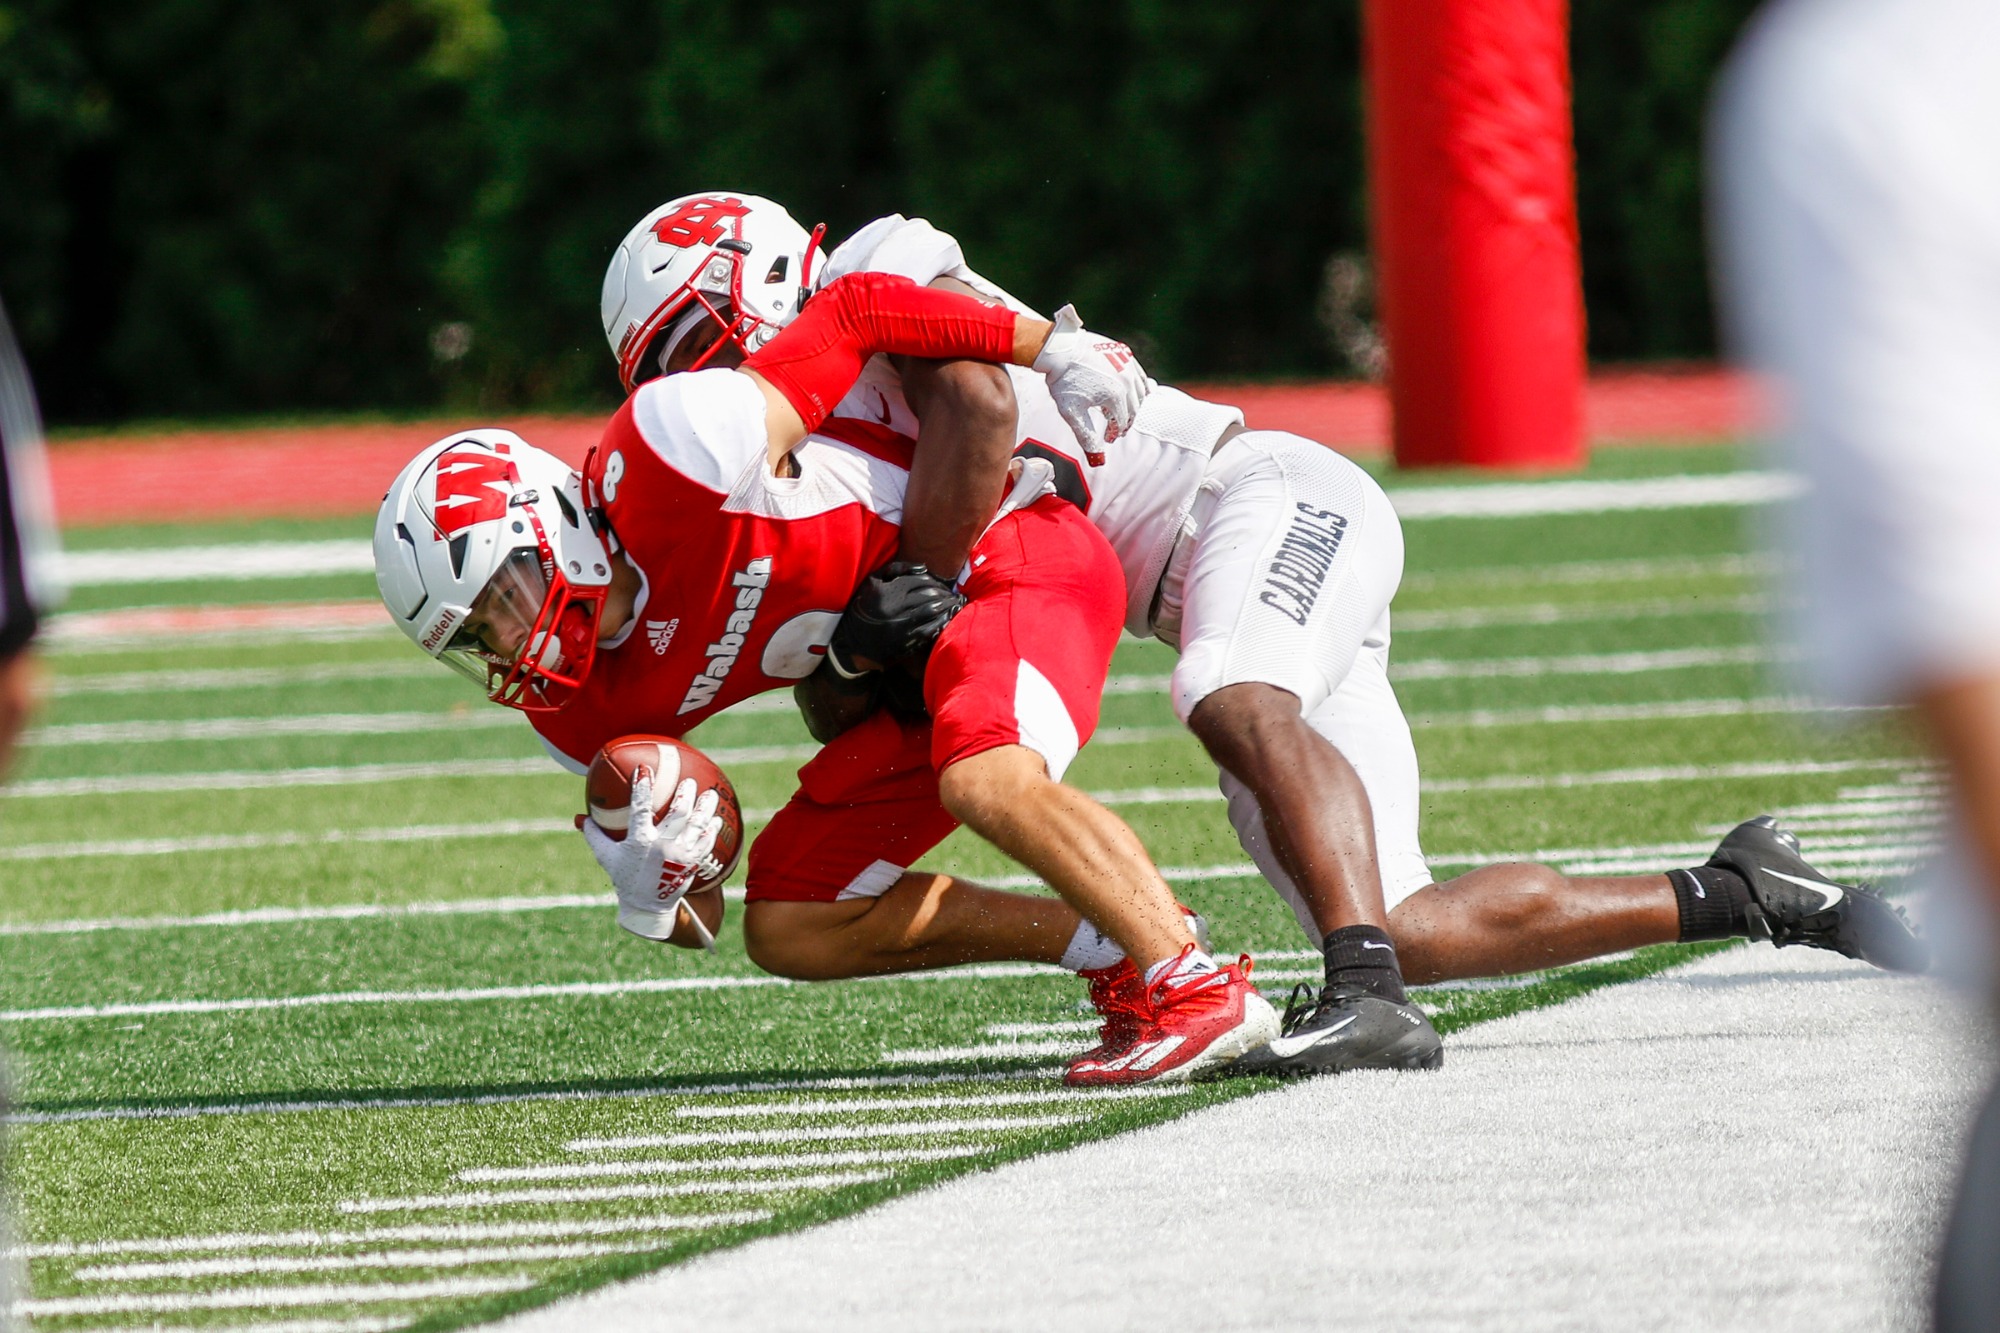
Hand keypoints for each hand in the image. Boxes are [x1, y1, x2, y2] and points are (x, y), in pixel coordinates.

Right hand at [580, 769, 723, 941]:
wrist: (648, 906)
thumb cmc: (626, 878)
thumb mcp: (607, 858)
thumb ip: (595, 836)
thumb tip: (580, 817)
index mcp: (640, 842)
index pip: (640, 810)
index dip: (642, 789)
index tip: (645, 770)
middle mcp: (663, 847)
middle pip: (679, 814)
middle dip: (686, 794)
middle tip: (690, 781)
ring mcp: (680, 855)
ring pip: (697, 825)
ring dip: (706, 808)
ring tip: (711, 793)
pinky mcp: (692, 863)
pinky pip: (706, 843)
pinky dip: (712, 830)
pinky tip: (716, 819)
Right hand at [826, 562, 965, 679]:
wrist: (849, 641)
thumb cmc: (862, 607)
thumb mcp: (872, 582)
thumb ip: (895, 569)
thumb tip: (923, 567)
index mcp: (887, 590)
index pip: (920, 581)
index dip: (934, 581)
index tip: (942, 584)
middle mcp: (895, 607)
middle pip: (929, 595)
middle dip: (944, 593)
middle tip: (953, 594)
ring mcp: (901, 626)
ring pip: (932, 612)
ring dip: (947, 607)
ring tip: (956, 604)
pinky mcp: (904, 642)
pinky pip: (929, 630)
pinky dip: (941, 623)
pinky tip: (948, 619)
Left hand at [1030, 304, 1149, 464]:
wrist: (1059, 348)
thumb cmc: (1063, 381)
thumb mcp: (1072, 414)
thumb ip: (1087, 438)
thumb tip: (1098, 461)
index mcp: (1116, 396)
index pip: (1122, 423)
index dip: (1114, 434)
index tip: (1107, 438)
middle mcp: (1127, 380)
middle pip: (1134, 409)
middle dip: (1125, 421)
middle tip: (1115, 428)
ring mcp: (1128, 365)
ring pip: (1140, 392)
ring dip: (1132, 404)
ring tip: (1119, 410)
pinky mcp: (1125, 353)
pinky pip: (1139, 374)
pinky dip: (1136, 385)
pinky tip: (1128, 390)